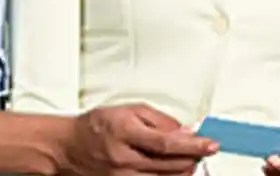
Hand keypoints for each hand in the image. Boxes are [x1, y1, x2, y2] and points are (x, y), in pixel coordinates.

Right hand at [60, 103, 218, 174]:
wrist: (68, 148)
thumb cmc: (96, 126)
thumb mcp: (129, 110)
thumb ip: (159, 120)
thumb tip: (185, 130)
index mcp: (125, 133)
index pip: (167, 142)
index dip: (193, 145)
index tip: (211, 144)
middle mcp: (123, 159)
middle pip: (170, 165)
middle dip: (193, 158)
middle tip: (203, 149)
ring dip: (184, 171)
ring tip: (190, 160)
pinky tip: (175, 172)